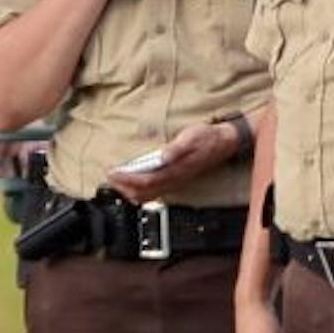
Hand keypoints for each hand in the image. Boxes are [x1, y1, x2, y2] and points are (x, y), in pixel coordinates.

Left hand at [105, 119, 240, 204]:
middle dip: (123, 187)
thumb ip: (176, 148)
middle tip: (109, 175)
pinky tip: (132, 182)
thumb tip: (162, 156)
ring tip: (116, 180)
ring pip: (147, 196)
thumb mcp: (192, 136)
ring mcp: (174, 183)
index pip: (145, 181)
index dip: (126, 178)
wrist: (224, 143)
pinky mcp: (175, 181)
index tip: (113, 171)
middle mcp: (174, 181)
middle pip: (143, 193)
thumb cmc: (207, 138)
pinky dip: (139, 190)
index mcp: (175, 170)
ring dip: (129, 190)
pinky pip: (153, 192)